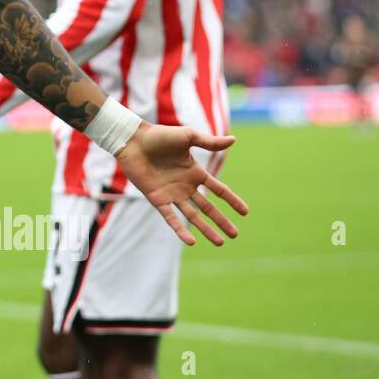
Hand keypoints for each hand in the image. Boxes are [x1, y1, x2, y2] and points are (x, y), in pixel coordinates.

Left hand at [115, 123, 247, 245]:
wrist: (133, 141)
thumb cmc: (159, 135)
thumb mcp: (188, 137)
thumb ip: (209, 142)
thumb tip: (234, 140)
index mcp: (195, 172)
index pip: (218, 190)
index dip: (232, 200)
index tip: (246, 212)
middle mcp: (185, 186)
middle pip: (208, 207)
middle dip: (221, 221)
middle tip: (235, 235)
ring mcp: (171, 194)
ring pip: (193, 216)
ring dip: (206, 229)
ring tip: (220, 243)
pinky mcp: (157, 199)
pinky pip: (171, 217)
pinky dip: (180, 229)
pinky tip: (191, 242)